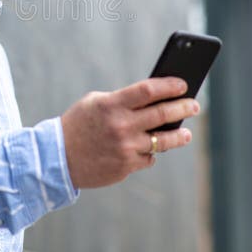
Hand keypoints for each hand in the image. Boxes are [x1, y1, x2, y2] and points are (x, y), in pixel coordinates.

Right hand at [60, 77, 199, 188]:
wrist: (57, 157)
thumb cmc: (79, 124)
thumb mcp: (95, 103)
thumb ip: (122, 100)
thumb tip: (153, 99)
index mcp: (112, 104)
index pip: (148, 90)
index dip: (169, 86)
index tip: (183, 84)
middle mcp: (121, 126)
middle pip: (162, 114)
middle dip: (183, 108)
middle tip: (194, 105)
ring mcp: (125, 148)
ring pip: (163, 141)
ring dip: (178, 136)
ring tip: (185, 133)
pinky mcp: (126, 166)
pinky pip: (148, 158)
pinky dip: (150, 152)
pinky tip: (151, 149)